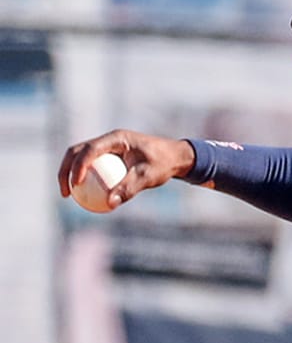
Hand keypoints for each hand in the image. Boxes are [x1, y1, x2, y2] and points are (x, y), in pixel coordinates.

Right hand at [57, 129, 195, 210]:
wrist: (175, 157)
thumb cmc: (164, 164)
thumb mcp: (148, 176)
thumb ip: (128, 188)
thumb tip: (109, 204)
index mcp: (116, 139)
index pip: (90, 149)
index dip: (78, 166)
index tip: (76, 184)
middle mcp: (108, 140)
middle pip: (77, 152)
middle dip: (65, 170)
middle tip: (65, 192)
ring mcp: (107, 148)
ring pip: (81, 159)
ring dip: (70, 174)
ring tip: (69, 196)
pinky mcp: (109, 157)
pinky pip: (92, 168)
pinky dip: (85, 180)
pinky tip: (85, 197)